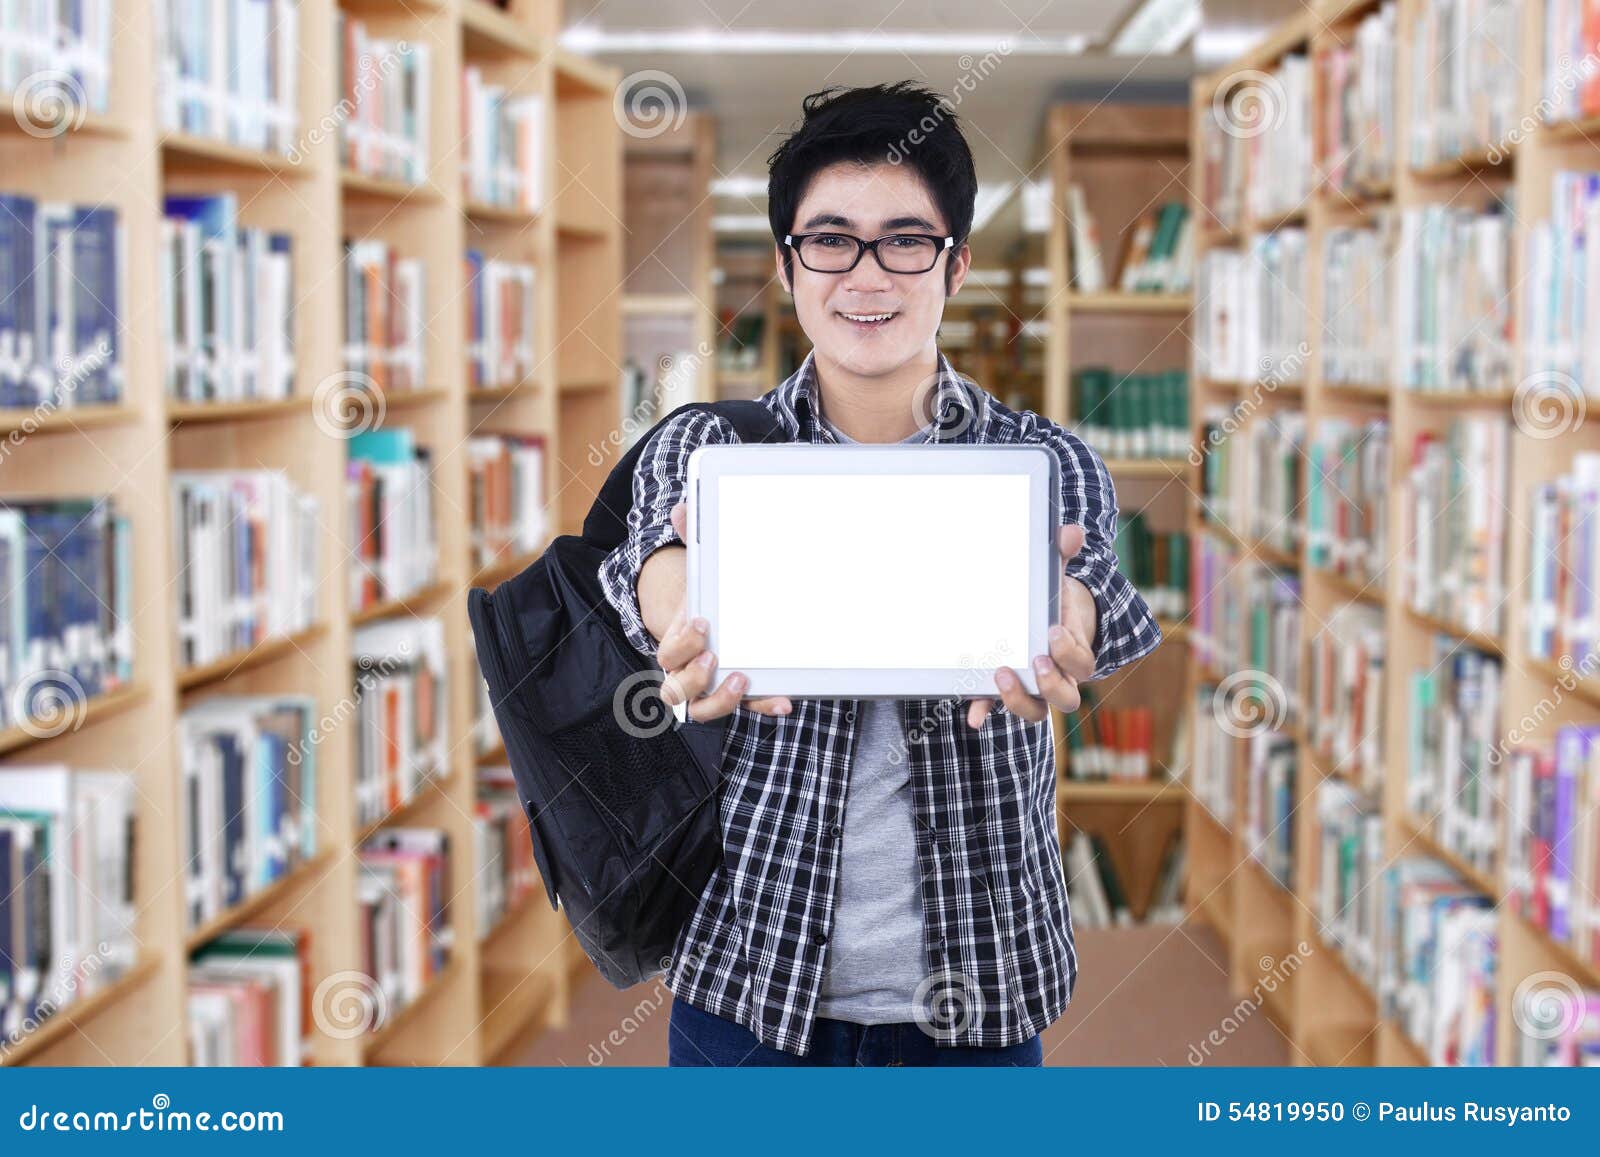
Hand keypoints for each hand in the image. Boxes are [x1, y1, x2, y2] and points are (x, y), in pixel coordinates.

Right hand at [653, 503, 793, 721]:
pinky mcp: (739, 694)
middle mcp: (688, 671)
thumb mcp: (702, 568)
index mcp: (677, 642)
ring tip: (741, 680)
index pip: (669, 653)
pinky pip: (746, 708)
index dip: (682, 643)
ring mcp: (712, 687)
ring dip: (720, 700)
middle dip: (693, 676)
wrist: (716, 617)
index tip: (703, 622)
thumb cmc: (707, 597)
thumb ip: (692, 537)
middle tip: (714, 655)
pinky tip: (784, 699)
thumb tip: (682, 509)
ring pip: (701, 709)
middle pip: (675, 689)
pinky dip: (763, 705)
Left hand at [966, 523, 1096, 727]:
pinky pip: (997, 708)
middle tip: (1035, 660)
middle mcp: (1059, 678)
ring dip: (1019, 699)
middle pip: (1066, 698)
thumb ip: (1063, 555)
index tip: (1053, 631)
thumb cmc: (1054, 601)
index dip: (1069, 654)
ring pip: (1036, 711)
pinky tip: (972, 714)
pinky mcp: (1007, 690)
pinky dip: (985, 710)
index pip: (1082, 663)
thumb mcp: (1058, 578)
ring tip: (1001, 675)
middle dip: (1052, 683)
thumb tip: (1071, 531)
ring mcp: (1033, 689)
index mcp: (1076, 653)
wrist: (1045, 620)